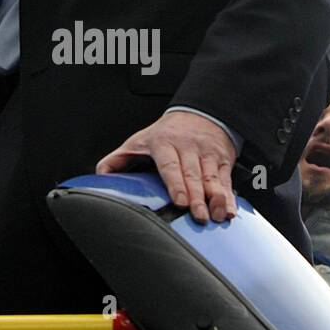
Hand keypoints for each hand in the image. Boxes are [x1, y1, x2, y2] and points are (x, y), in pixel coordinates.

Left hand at [96, 110, 237, 223]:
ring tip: (216, 216)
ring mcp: (206, 154)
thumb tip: (100, 176)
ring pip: (211, 178)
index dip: (176, 184)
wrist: (199, 113)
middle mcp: (187, 148)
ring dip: (215, 198)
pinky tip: (228, 210)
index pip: (170, 165)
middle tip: (198, 216)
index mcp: (163, 144)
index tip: (180, 201)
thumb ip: (118, 160)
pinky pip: (225, 180)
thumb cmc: (164, 134)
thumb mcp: (138, 142)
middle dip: (196, 197)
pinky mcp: (222, 161)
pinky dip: (228, 196)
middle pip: (192, 175)